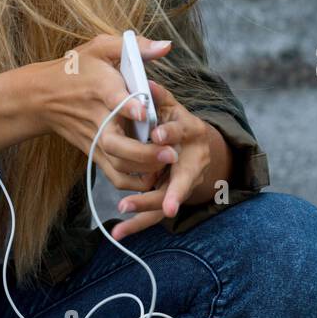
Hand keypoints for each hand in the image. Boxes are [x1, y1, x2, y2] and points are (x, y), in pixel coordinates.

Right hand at [26, 33, 177, 190]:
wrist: (42, 97)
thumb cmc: (76, 69)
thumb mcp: (101, 47)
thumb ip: (135, 46)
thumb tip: (166, 46)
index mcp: (100, 87)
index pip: (113, 97)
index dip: (128, 105)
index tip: (143, 112)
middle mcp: (96, 117)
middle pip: (115, 142)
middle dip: (144, 152)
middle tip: (170, 152)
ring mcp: (94, 138)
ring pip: (116, 161)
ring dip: (142, 167)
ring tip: (168, 162)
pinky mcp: (93, 152)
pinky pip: (112, 174)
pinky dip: (132, 181)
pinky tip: (153, 175)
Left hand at [109, 78, 211, 239]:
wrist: (198, 147)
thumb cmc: (177, 122)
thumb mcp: (172, 106)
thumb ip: (160, 97)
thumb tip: (146, 83)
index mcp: (191, 132)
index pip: (181, 132)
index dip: (170, 134)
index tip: (158, 135)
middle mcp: (192, 161)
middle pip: (182, 178)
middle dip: (171, 190)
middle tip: (152, 194)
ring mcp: (182, 182)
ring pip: (166, 199)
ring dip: (146, 207)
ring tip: (124, 210)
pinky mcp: (169, 198)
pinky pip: (154, 214)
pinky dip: (136, 225)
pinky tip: (118, 234)